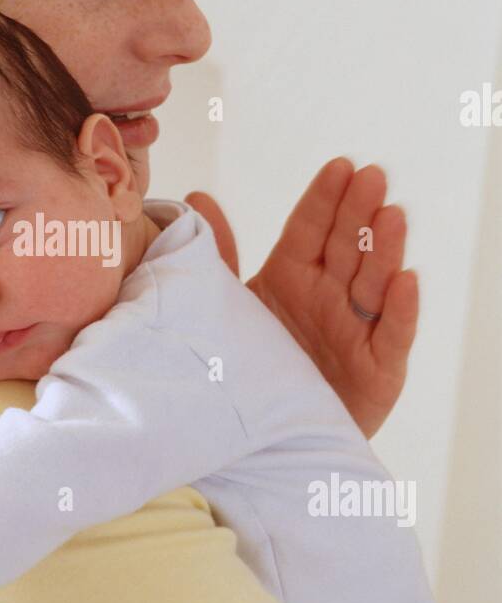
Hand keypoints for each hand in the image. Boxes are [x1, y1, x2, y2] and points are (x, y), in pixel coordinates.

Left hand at [186, 158, 418, 438]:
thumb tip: (196, 196)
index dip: (326, 199)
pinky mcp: (378, 367)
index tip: (340, 165)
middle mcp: (329, 296)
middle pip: (347, 247)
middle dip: (359, 212)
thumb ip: (218, 255)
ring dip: (385, 250)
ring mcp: (356, 329)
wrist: (267, 438)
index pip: (310, 229)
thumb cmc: (253, 365)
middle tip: (372, 176)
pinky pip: (391, 335)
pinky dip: (400, 310)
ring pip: (373, 283)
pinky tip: (406, 281)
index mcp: (292, 275)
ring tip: (392, 216)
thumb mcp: (230, 306)